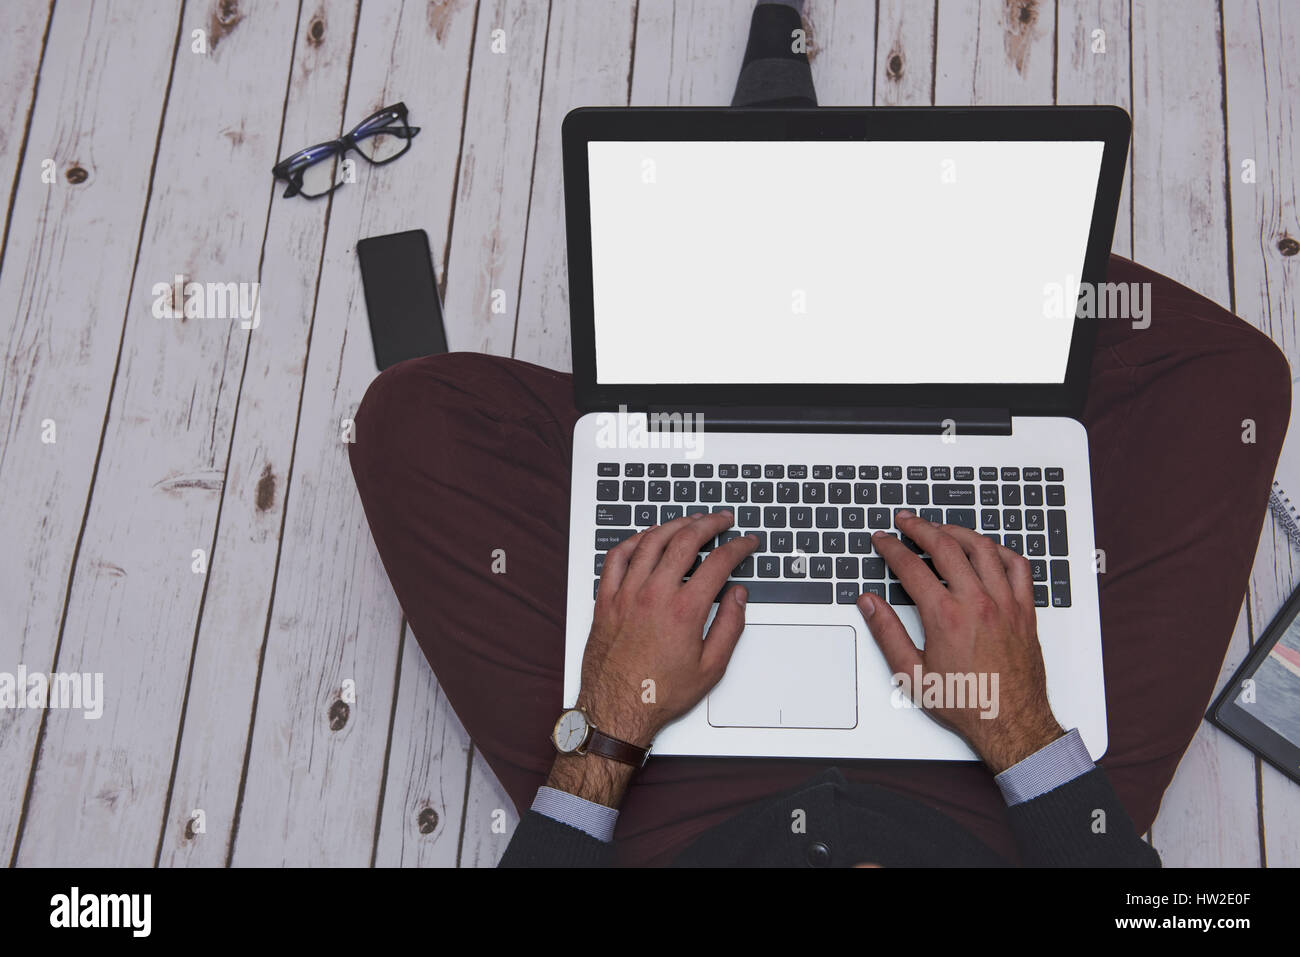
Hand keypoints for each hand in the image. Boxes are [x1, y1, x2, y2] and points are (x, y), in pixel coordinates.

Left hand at [577, 512, 759, 747]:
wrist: (616, 709)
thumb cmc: (659, 693)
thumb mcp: (710, 668)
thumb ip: (729, 627)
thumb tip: (739, 597)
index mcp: (684, 610)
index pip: (718, 563)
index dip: (738, 547)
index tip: (746, 542)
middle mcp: (654, 594)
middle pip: (685, 541)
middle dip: (709, 524)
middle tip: (721, 520)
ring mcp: (626, 594)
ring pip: (651, 542)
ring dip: (674, 525)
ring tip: (689, 521)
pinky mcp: (606, 599)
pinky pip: (616, 557)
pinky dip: (633, 541)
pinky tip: (646, 538)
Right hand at [857, 510, 1063, 772]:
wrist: (1012, 723)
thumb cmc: (967, 703)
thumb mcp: (912, 674)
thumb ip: (887, 633)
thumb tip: (870, 604)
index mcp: (945, 616)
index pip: (911, 567)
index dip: (891, 548)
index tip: (882, 540)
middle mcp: (977, 602)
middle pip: (945, 546)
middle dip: (920, 527)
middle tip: (906, 521)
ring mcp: (1005, 603)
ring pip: (982, 548)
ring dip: (957, 532)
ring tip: (940, 529)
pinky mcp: (1024, 610)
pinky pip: (1017, 566)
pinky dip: (999, 551)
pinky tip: (986, 550)